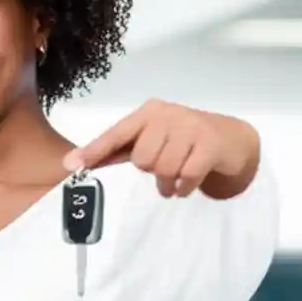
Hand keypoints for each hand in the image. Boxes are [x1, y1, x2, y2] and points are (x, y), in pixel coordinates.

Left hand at [63, 99, 260, 199]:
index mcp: (147, 113)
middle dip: (152, 171)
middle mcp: (168, 115)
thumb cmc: (180, 140)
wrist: (230, 138)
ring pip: (165, 169)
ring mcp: (191, 127)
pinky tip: (187, 183)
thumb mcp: (148, 140)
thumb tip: (72, 163)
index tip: (71, 165)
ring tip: (175, 179)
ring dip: (169, 183)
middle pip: (143, 159)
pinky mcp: (211, 144)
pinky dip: (185, 187)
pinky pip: (187, 176)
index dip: (94, 151)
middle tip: (164, 167)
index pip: (116, 134)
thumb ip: (112, 151)